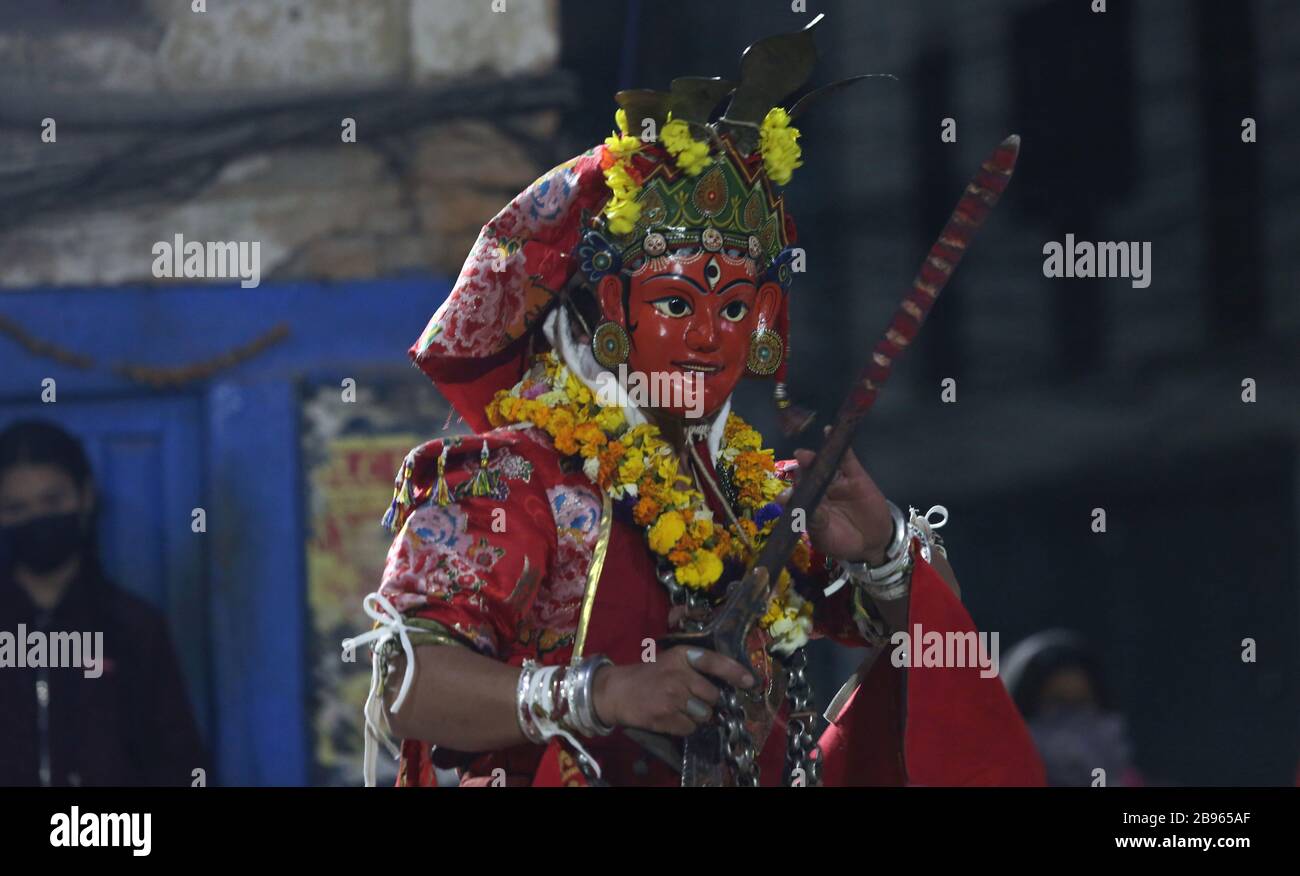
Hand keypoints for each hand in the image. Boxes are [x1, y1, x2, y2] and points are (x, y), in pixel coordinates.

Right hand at [591, 646, 755, 736]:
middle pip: (714, 696)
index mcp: (682, 656)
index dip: (735, 672)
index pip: (715, 662)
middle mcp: (679, 675)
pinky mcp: (666, 717)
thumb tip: (727, 685)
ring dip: (697, 716)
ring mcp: (673, 697)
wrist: (617, 692)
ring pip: (704, 715)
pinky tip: (671, 717)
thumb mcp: (671, 660)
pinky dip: (685, 726)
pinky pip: (690, 728)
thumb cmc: (649, 675)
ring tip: (679, 708)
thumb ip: (695, 668)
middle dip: (707, 701)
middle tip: (691, 698)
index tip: (751, 682)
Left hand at [787, 438, 892, 565]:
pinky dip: (840, 446)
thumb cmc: (843, 541)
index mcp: (806, 506)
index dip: (787, 496)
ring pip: (822, 466)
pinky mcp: (854, 475)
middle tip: (795, 468)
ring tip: (804, 455)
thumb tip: (801, 509)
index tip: (783, 498)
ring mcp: (835, 481)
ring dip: (812, 458)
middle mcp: (817, 490)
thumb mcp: (827, 536)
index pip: (794, 497)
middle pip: (805, 477)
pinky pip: (846, 459)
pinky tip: (830, 432)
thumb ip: (816, 521)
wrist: (873, 542)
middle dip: (799, 472)